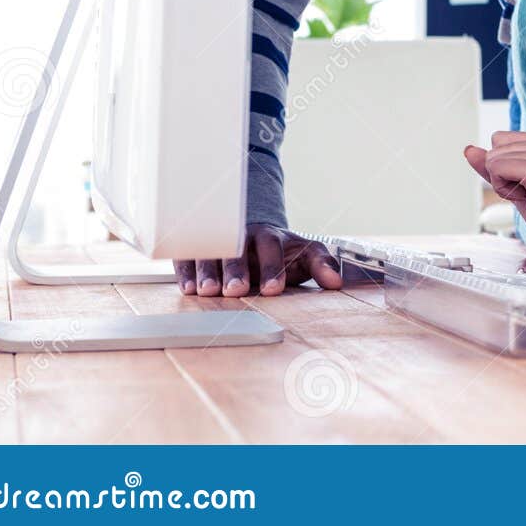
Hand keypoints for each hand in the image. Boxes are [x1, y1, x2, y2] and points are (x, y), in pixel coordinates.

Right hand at [173, 223, 341, 297]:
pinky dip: (187, 271)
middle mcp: (241, 236)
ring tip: (208, 292)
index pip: (271, 248)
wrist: (254, 234)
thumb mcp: (304, 254)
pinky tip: (188, 288)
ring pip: (211, 251)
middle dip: (237, 270)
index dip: (272, 267)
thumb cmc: (281, 251)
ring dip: (209, 271)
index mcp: (270, 236)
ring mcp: (217, 240)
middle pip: (238, 249)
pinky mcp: (197, 247)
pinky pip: (189, 255)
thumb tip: (337, 281)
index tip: (274, 290)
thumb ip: (321, 264)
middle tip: (237, 291)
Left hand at [464, 132, 525, 222]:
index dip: (503, 165)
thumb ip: (491, 166)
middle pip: (493, 148)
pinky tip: (523, 197)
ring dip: (503, 184)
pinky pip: (497, 169)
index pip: (498, 138)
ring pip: (492, 159)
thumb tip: (468, 149)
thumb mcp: (513, 184)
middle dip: (501, 175)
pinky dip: (503, 188)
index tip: (524, 183)